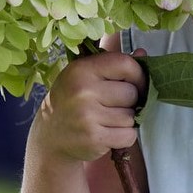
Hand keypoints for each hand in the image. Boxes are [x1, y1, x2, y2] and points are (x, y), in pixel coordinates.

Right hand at [30, 50, 146, 162]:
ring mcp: (87, 116)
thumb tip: (142, 54)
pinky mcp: (94, 138)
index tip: (136, 83)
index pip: (125, 64)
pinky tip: (109, 133)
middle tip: (113, 106)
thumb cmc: (72, 100)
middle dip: (130, 101)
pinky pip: (129, 135)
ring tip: (108, 120)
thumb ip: (113, 64)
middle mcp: (83, 91)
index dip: (138, 75)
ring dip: (126, 120)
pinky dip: (124, 136)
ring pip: (131, 116)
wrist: (50, 137)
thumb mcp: (85, 75)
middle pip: (132, 93)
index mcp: (82, 70)